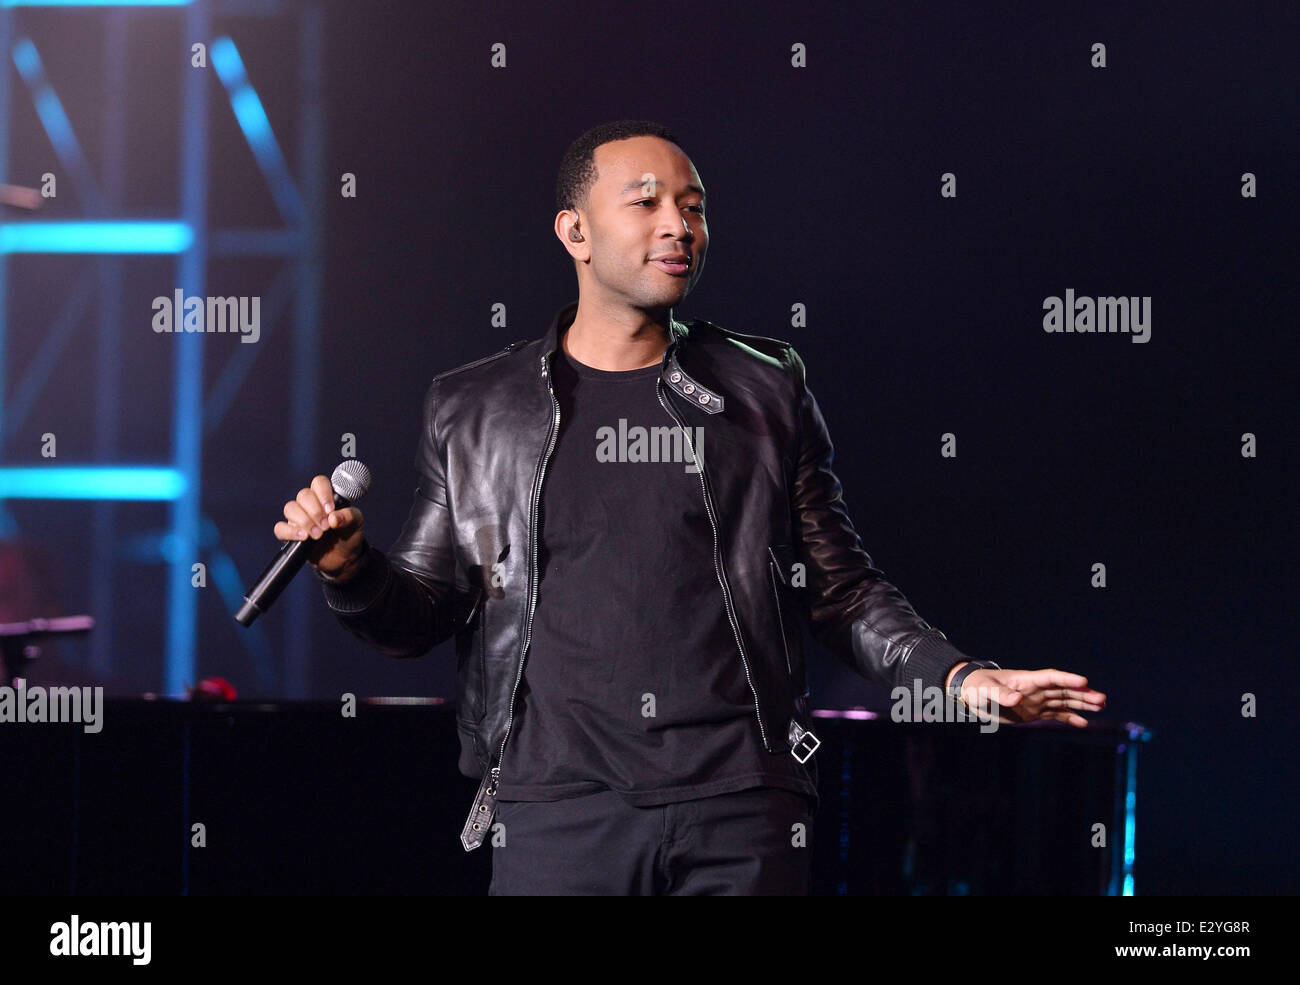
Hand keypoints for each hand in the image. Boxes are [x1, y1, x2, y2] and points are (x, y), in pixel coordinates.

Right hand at [273, 474, 367, 581]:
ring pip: (290, 508)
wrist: (344, 557)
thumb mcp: (356, 523)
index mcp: (325, 496)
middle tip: (326, 527)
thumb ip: (349, 516)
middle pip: (303, 495)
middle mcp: (310, 504)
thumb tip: (333, 518)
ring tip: (318, 535)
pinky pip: (280, 528)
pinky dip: (290, 532)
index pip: (318, 482)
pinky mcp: (290, 534)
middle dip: (315, 511)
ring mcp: (298, 518)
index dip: (323, 493)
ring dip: (304, 521)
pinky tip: (304, 537)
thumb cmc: (349, 534)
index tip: (331, 510)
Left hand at [948, 665, 1106, 727]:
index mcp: (1025, 679)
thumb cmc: (976, 687)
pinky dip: (1068, 718)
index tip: (1084, 682)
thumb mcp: (985, 690)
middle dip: (1082, 694)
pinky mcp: (1033, 712)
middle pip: (1062, 690)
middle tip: (1101, 699)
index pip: (1050, 677)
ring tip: (1100, 707)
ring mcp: (1035, 701)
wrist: (969, 695)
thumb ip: (1001, 694)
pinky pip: (1055, 714)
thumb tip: (1018, 699)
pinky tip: (1082, 723)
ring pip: (1063, 701)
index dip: (1067, 679)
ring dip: (1080, 704)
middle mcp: (1034, 689)